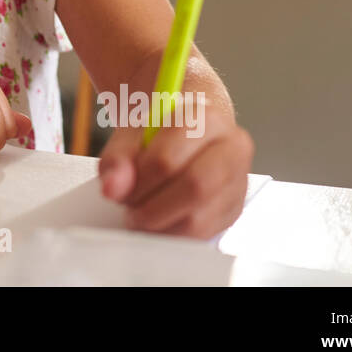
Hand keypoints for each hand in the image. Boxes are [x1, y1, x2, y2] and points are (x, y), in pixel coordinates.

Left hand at [98, 102, 254, 238]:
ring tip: (142, 213)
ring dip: (161, 224)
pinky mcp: (234, 208)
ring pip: (199, 218)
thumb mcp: (130, 134)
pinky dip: (173, 234)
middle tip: (130, 207)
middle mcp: (232, 147)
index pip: (167, 159)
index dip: (138, 181)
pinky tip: (159, 220)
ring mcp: (239, 180)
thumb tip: (113, 188)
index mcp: (205, 117)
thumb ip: (117, 158)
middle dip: (151, 207)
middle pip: (194, 188)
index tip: (120, 186)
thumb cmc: (159, 132)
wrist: (189, 132)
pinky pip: (203, 234)